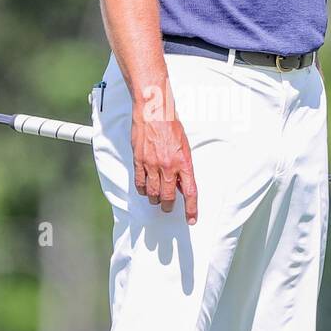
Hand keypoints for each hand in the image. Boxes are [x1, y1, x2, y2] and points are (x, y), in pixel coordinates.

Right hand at [131, 96, 197, 225]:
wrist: (154, 111)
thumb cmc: (170, 125)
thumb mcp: (184, 146)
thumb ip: (183, 166)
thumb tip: (182, 182)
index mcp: (184, 162)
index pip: (190, 192)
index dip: (191, 209)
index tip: (191, 219)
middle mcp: (168, 166)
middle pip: (168, 197)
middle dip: (169, 205)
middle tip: (168, 206)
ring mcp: (152, 164)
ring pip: (152, 193)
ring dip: (155, 199)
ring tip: (156, 198)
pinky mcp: (139, 161)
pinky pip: (140, 183)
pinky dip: (142, 189)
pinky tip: (145, 189)